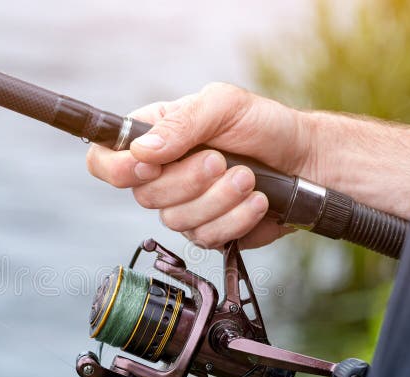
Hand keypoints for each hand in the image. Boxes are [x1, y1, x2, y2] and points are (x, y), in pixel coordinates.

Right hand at [86, 82, 314, 248]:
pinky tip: (257, 200)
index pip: (104, 159)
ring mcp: (183, 207)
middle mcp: (161, 175)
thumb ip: (181, 123)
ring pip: (175, 220)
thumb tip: (142, 150)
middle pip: (143, 195)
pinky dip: (236, 219)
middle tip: (221, 160)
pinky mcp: (208, 232)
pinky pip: (205, 238)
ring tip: (248, 177)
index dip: (118, 168)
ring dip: (218, 199)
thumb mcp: (223, 106)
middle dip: (188, 180)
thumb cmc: (263, 126)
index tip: (151, 163)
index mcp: (154, 138)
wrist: (305, 161)